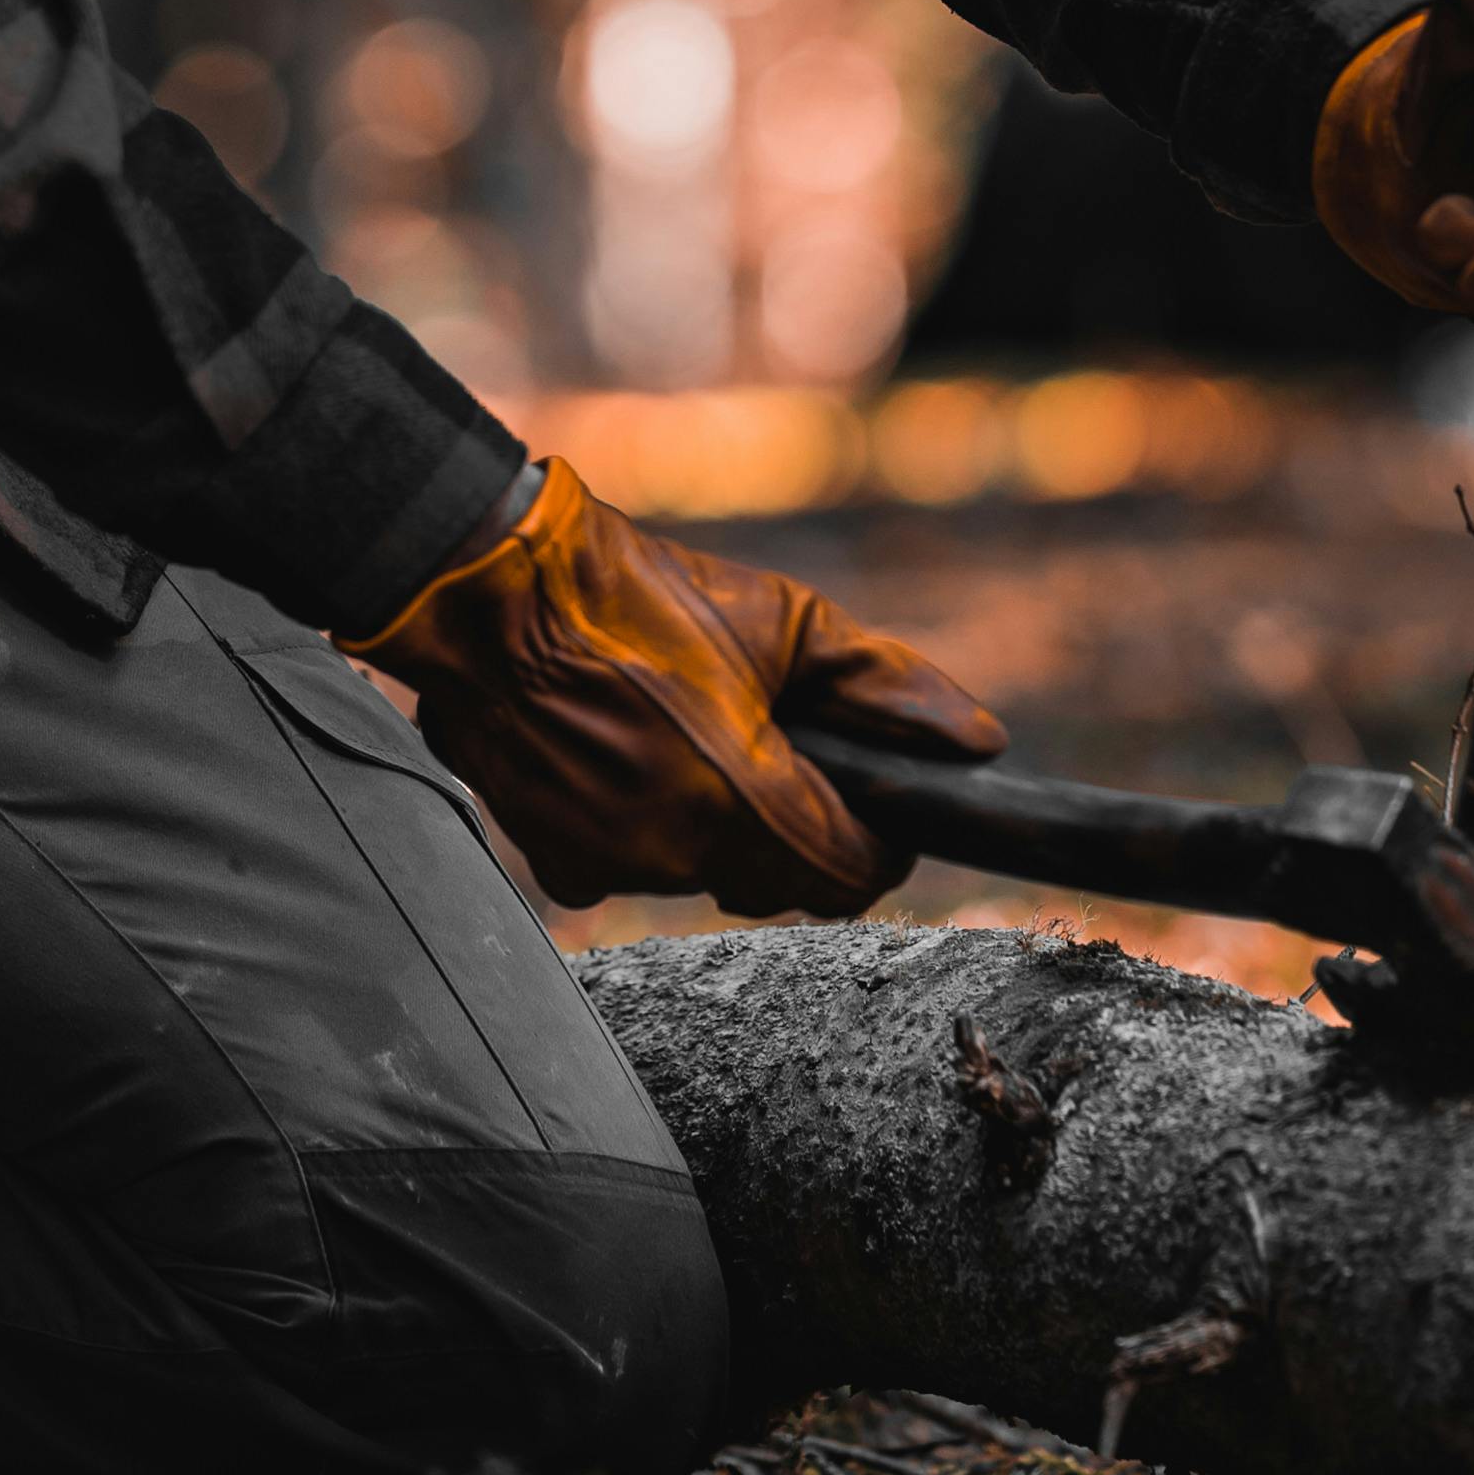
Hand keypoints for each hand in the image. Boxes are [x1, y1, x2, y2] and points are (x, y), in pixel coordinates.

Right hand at [345, 452, 1005, 915]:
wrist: (493, 594)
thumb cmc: (639, 596)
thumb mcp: (782, 620)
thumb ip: (886, 687)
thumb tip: (980, 740)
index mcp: (748, 799)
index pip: (853, 873)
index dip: (875, 835)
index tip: (865, 795)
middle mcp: (682, 851)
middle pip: (779, 881)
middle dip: (795, 829)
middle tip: (774, 749)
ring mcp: (615, 865)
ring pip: (704, 874)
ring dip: (715, 826)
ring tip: (688, 733)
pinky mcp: (558, 861)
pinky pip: (627, 870)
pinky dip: (640, 829)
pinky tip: (621, 758)